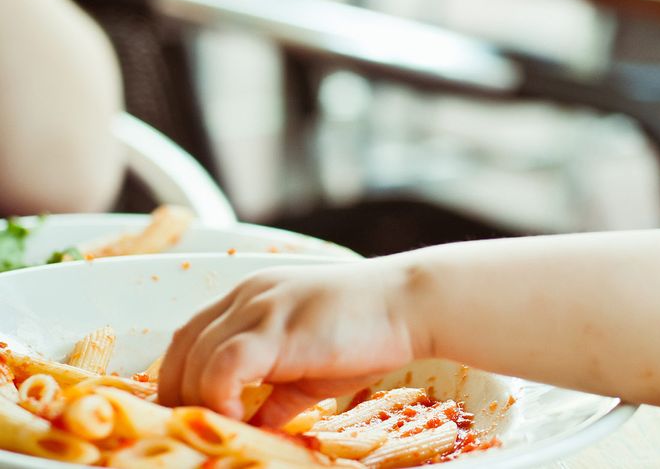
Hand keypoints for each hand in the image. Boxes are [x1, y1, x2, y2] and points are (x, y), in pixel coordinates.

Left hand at [157, 261, 419, 425]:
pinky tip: (241, 418)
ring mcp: (260, 308)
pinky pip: (224, 367)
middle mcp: (247, 296)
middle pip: (182, 348)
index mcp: (252, 298)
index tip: (192, 415)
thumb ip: (276, 393)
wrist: (414, 304)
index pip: (190, 337)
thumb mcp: (311, 367)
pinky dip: (220, 397)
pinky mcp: (277, 329)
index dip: (181, 378)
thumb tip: (252, 427)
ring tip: (224, 428)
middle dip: (179, 395)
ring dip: (199, 401)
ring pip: (196, 359)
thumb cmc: (372, 332)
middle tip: (198, 430)